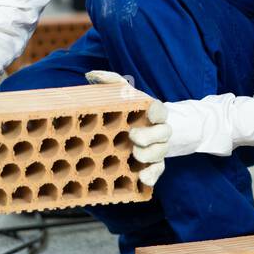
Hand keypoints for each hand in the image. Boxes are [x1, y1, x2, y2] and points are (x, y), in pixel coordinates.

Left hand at [85, 71, 168, 186]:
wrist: (145, 130)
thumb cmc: (132, 111)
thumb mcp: (124, 94)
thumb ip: (111, 82)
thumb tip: (90, 75)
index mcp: (153, 113)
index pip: (160, 110)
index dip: (156, 111)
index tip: (148, 111)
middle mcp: (158, 131)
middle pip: (163, 133)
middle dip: (150, 136)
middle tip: (133, 136)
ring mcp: (157, 148)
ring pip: (160, 153)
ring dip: (149, 155)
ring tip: (135, 155)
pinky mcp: (154, 164)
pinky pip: (158, 171)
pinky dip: (152, 175)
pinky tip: (142, 178)